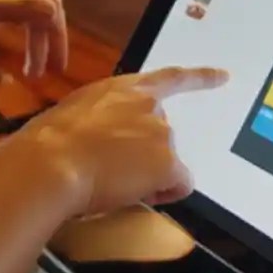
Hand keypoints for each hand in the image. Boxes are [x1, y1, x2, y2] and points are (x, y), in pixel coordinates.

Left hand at [0, 0, 107, 75]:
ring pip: (39, 14)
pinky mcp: (1, 0)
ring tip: (38, 74)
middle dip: (55, 34)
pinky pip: (26, 19)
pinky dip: (30, 41)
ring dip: (41, 44)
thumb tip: (55, 13)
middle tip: (58, 67)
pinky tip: (29, 65)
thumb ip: (17, 10)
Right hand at [0, 67, 228, 216]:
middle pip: (161, 137)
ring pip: (165, 164)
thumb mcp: (75, 117)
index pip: (170, 78)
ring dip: (146, 176)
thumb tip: (101, 142)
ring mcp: (161, 132)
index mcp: (122, 89)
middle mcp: (149, 106)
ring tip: (109, 182)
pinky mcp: (168, 161)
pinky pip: (179, 185)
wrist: (51, 162)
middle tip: (110, 172)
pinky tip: (136, 195)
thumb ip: (100, 120)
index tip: (224, 76)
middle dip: (144, 157)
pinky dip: (164, 194)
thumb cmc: (47, 144)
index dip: (200, 78)